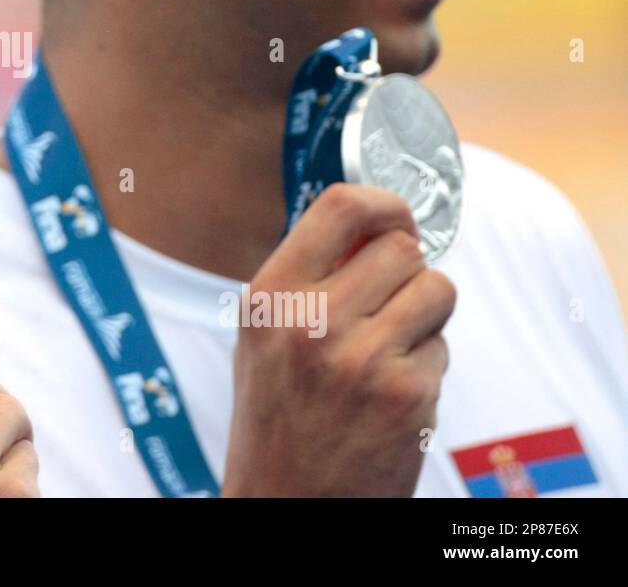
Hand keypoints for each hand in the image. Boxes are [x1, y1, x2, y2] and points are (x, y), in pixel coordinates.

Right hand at [223, 183, 455, 495]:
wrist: (285, 502)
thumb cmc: (275, 419)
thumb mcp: (263, 336)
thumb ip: (307, 278)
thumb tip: (367, 226)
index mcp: (271, 298)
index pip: (341, 207)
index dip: (383, 203)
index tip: (395, 217)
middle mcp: (314, 322)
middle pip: (402, 248)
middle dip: (407, 269)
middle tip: (390, 298)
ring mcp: (363, 360)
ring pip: (437, 290)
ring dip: (424, 314)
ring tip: (388, 348)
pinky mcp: (407, 398)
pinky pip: (442, 349)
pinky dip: (424, 367)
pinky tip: (388, 395)